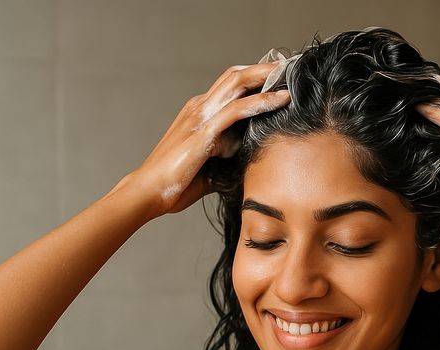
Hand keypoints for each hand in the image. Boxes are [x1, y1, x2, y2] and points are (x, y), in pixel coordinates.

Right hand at [124, 62, 290, 218]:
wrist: (149, 192)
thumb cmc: (177, 184)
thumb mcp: (212, 167)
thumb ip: (230, 159)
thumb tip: (253, 163)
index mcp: (200, 114)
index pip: (231, 86)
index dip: (256, 78)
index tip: (282, 78)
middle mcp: (200, 108)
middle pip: (235, 76)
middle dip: (264, 68)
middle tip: (290, 67)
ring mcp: (200, 117)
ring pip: (237, 83)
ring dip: (266, 76)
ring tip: (290, 73)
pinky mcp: (204, 131)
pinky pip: (236, 110)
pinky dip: (261, 101)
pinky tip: (281, 99)